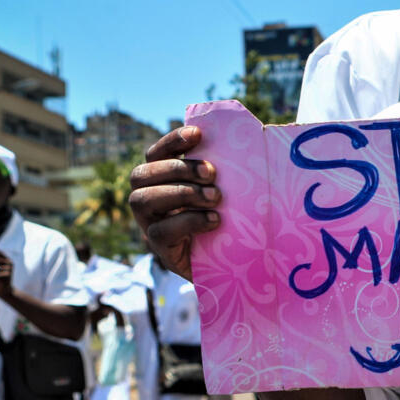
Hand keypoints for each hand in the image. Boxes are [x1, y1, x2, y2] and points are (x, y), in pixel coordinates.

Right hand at [129, 127, 220, 281]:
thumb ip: (227, 169)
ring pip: (143, 201)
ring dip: (181, 193)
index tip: (197, 134)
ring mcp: (150, 225)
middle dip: (178, 169)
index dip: (171, 142)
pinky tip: (214, 220)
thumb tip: (256, 134)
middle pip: (142, 175)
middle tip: (213, 174)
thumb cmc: (231, 219)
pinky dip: (188, 221)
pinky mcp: (161, 249)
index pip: (155, 154)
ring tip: (215, 197)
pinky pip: (160, 232)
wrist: (232, 265)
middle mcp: (148, 200)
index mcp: (162, 180)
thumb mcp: (228, 192)